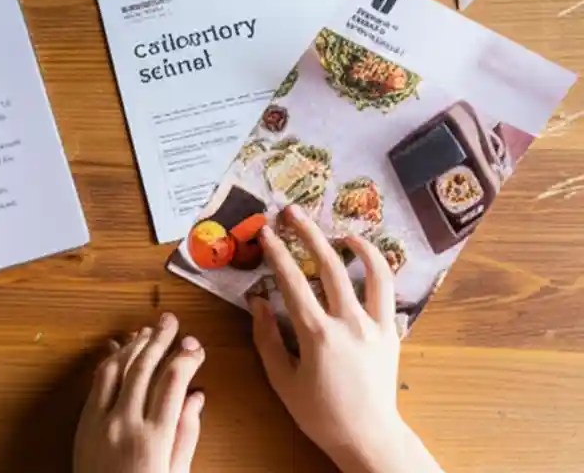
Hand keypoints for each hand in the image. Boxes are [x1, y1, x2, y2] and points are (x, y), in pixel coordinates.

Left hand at [73, 313, 204, 472]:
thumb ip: (186, 435)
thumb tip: (196, 397)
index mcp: (154, 438)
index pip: (172, 382)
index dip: (185, 358)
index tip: (196, 346)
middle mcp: (125, 424)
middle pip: (144, 368)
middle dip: (159, 340)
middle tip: (171, 321)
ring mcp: (99, 422)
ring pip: (116, 369)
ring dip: (133, 346)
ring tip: (148, 331)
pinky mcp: (83, 424)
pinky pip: (96, 383)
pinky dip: (109, 362)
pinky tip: (119, 350)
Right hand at [250, 205, 442, 472]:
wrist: (367, 435)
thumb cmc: (319, 413)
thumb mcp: (281, 379)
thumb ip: (266, 337)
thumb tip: (258, 301)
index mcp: (318, 335)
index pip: (292, 282)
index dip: (277, 253)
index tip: (265, 233)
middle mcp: (350, 324)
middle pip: (329, 266)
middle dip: (309, 234)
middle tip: (293, 213)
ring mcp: (376, 326)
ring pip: (372, 272)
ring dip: (358, 246)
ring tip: (342, 233)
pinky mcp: (391, 333)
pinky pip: (388, 293)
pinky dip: (378, 271)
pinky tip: (366, 263)